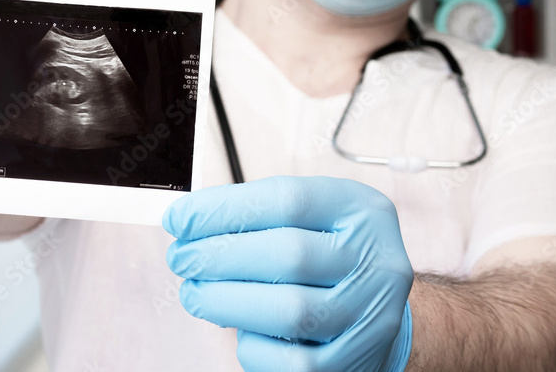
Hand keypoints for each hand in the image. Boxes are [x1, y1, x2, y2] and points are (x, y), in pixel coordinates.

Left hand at [163, 176, 413, 371]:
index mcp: (360, 212)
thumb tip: (185, 223)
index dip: (224, 208)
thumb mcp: (307, 216)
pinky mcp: (354, 364)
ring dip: (225, 301)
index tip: (179, 218)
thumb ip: (254, 214)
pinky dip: (253, 346)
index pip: (288, 200)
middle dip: (218, 256)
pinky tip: (238, 328)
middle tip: (180, 257)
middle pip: (289, 255)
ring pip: (290, 312)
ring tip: (194, 292)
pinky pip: (294, 362)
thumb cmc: (323, 253)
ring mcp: (370, 318)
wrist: (374, 308)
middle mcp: (376, 262)